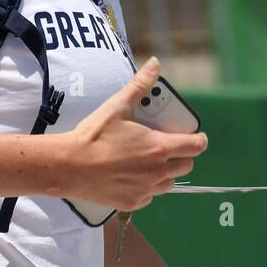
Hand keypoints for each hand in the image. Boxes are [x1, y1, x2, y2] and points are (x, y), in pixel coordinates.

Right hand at [64, 56, 207, 210]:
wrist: (68, 166)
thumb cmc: (94, 136)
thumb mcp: (118, 106)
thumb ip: (140, 85)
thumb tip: (155, 64)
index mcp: (159, 147)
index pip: (196, 146)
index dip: (198, 139)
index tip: (194, 136)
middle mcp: (157, 172)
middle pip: (185, 165)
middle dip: (180, 154)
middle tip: (164, 145)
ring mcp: (146, 190)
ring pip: (169, 183)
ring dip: (165, 172)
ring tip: (147, 160)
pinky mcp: (133, 203)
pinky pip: (150, 196)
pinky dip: (146, 187)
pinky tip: (131, 175)